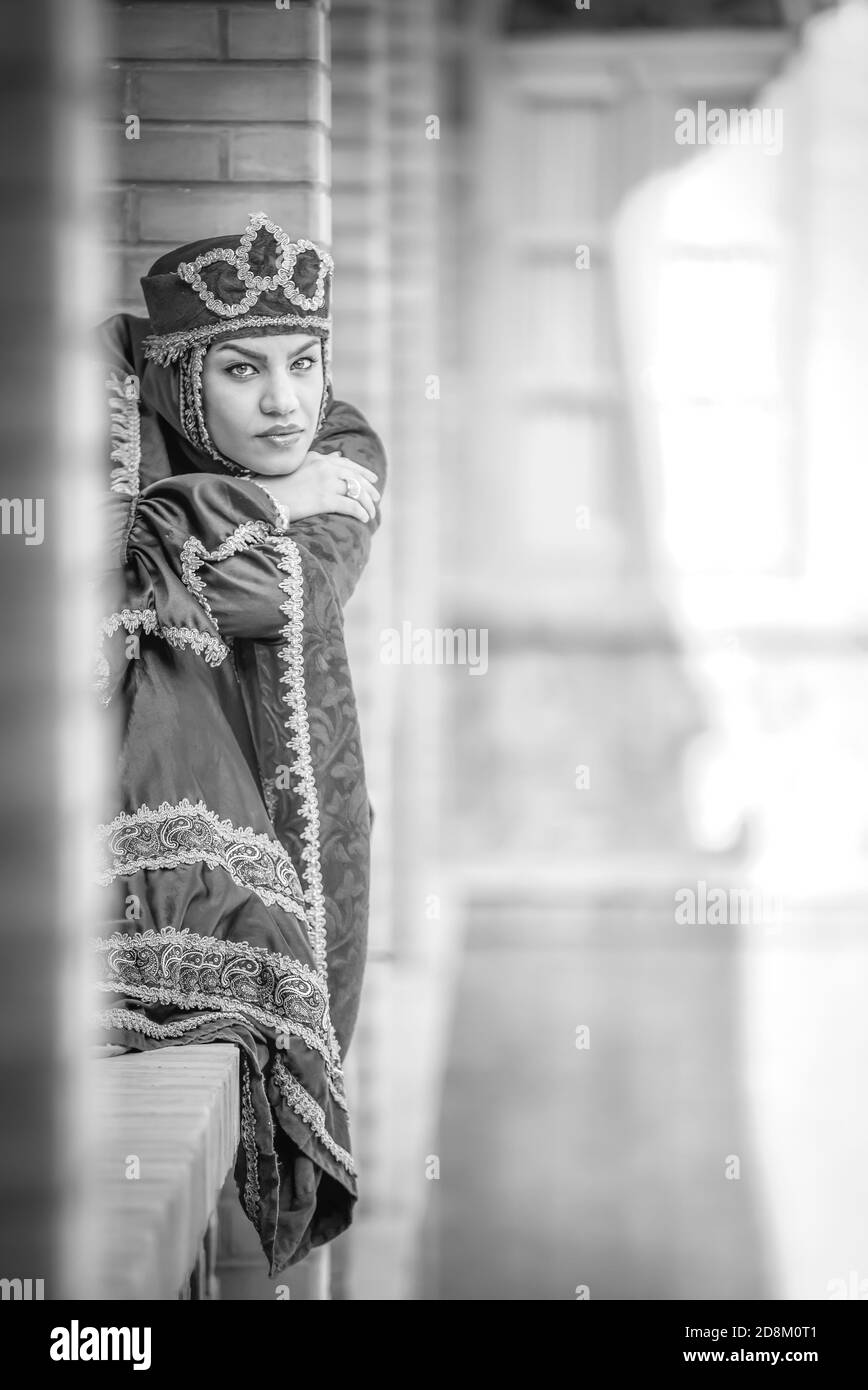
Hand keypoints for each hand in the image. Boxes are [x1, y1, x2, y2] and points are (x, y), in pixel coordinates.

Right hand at [253, 450, 379, 523]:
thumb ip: (318, 460)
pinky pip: (350, 505)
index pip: (346, 463)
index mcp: (317, 458)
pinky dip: (360, 512)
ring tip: (371, 512)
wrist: (262, 498)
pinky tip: (364, 519)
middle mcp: (323, 467)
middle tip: (376, 498)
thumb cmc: (274, 486)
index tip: (373, 478)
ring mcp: (325, 483)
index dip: (362, 471)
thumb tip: (336, 456)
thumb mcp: (297, 467)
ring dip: (367, 503)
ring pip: (356, 491)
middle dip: (369, 488)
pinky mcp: (324, 500)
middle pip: (355, 477)